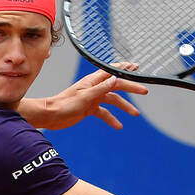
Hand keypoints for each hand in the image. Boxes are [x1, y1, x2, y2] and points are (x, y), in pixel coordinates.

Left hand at [21, 64, 146, 130]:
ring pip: (112, 101)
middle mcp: (94, 88)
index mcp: (93, 81)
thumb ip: (100, 88)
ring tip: (135, 114)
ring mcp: (92, 98)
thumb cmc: (64, 104)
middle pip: (116, 86)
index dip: (125, 69)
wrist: (50, 116)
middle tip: (144, 91)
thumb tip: (115, 79)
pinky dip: (111, 119)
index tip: (137, 67)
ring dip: (124, 107)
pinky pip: (104, 113)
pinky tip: (118, 126)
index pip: (112, 72)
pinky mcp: (89, 109)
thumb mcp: (84, 97)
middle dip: (131, 88)